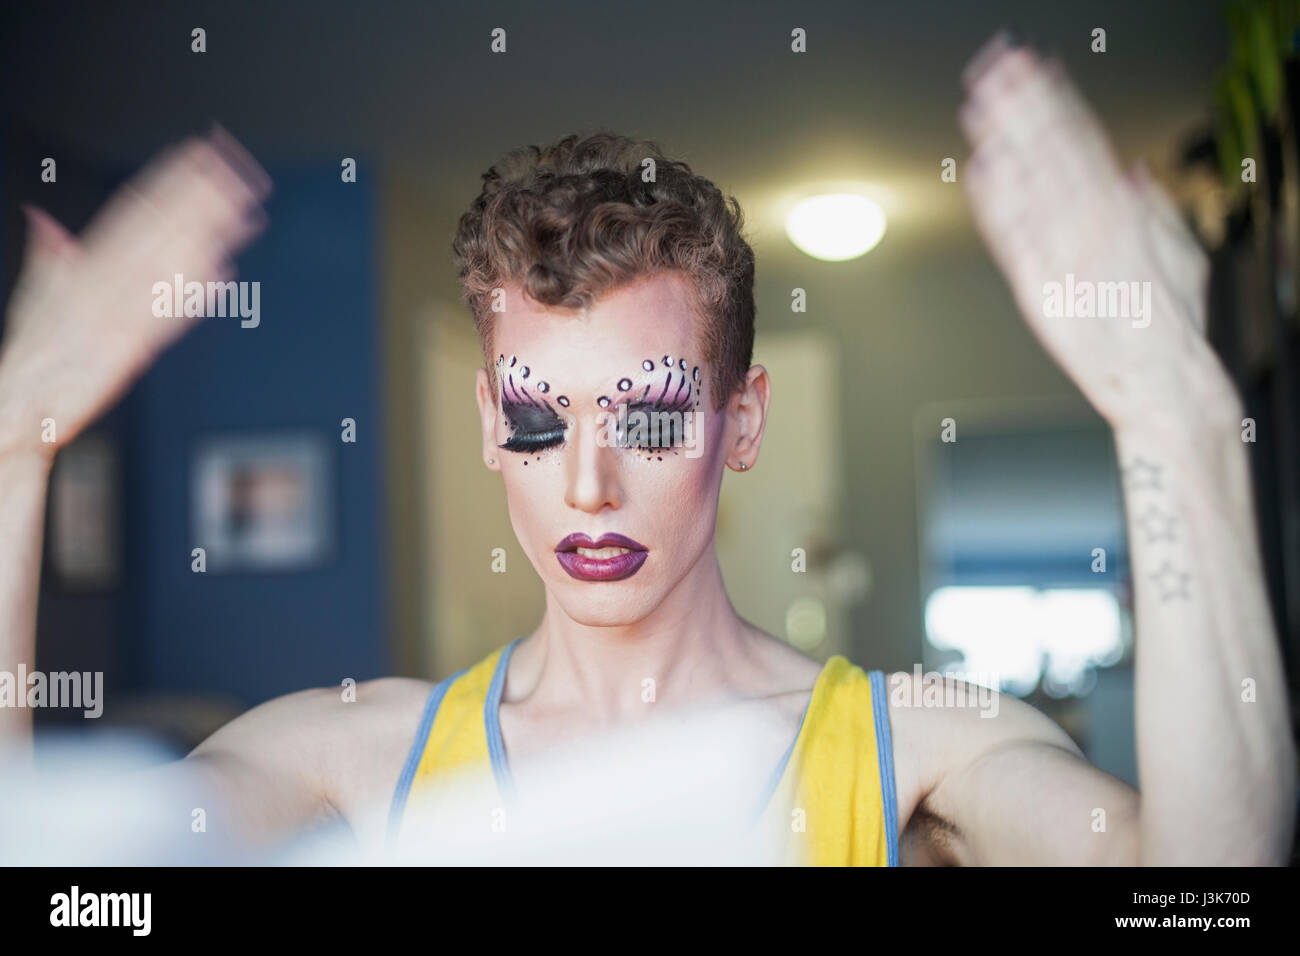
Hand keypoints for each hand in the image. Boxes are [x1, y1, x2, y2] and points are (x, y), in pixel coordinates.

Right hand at [0, 128, 269, 458]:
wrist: (18, 405)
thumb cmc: (32, 355)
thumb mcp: (36, 296)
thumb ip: (48, 256)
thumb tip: (43, 219)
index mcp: (83, 267)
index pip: (131, 211)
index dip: (166, 180)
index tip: (196, 154)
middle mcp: (100, 283)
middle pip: (156, 229)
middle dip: (196, 197)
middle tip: (234, 168)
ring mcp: (114, 314)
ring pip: (167, 264)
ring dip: (207, 237)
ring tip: (243, 212)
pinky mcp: (125, 351)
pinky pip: (162, 318)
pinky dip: (191, 297)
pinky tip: (221, 277)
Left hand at [959, 35, 1239, 434]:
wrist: (1159, 381)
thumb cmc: (1168, 325)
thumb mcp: (1178, 253)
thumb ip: (1153, 209)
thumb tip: (1134, 170)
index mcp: (1124, 214)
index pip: (1083, 142)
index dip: (1056, 103)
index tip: (1035, 72)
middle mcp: (1091, 228)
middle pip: (1052, 153)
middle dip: (1024, 108)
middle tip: (996, 68)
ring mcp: (1062, 257)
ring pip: (1030, 186)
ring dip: (1003, 142)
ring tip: (978, 105)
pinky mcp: (1039, 292)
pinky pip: (1014, 241)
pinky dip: (997, 206)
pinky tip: (979, 174)